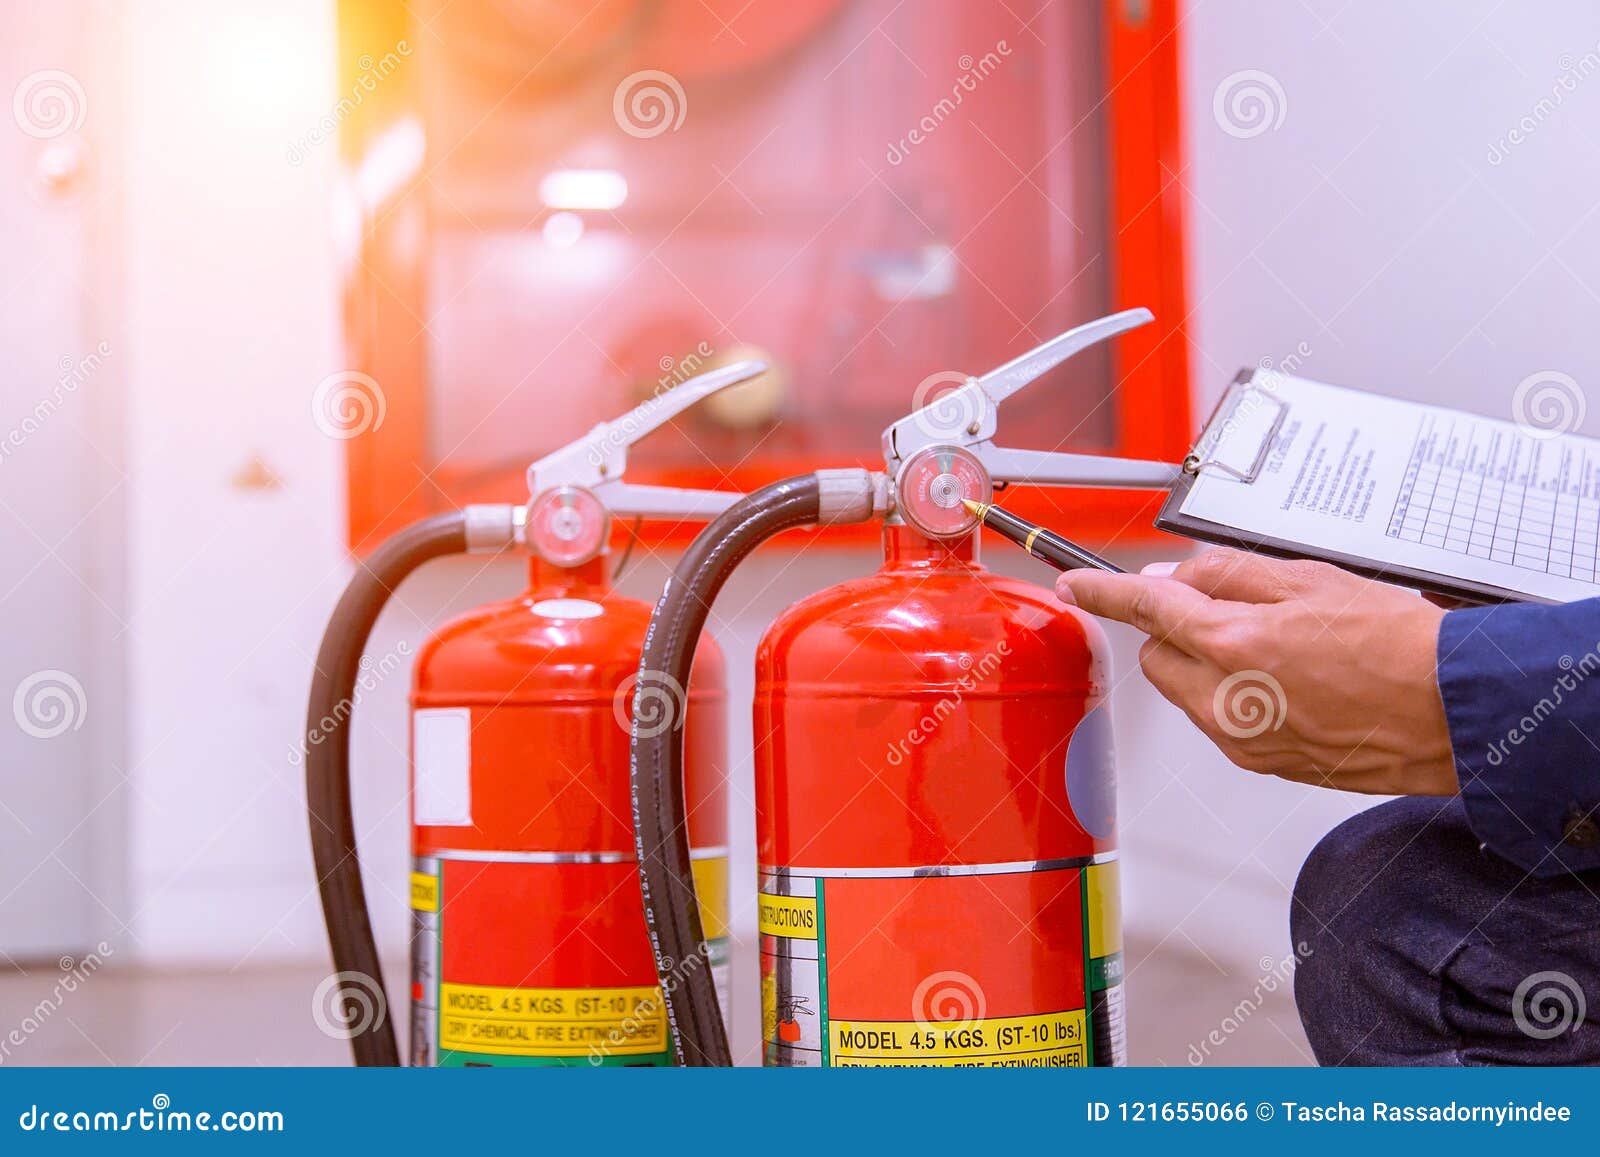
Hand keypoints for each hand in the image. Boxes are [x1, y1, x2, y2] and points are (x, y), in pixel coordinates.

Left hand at [1056, 548, 1456, 794]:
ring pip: (1187, 692)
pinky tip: (1294, 684)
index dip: (1102, 592)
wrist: (1454, 713)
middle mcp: (1227, 700)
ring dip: (1209, 665)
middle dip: (1178, 631)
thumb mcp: (1310, 579)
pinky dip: (1237, 698)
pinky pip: (1221, 722)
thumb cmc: (1400, 646)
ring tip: (1283, 650)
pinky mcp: (1263, 764)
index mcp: (1233, 643)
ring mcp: (1243, 739)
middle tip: (1236, 613)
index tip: (1075, 584)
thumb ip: (1227, 576)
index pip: (1145, 608)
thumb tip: (1174, 578)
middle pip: (1158, 656)